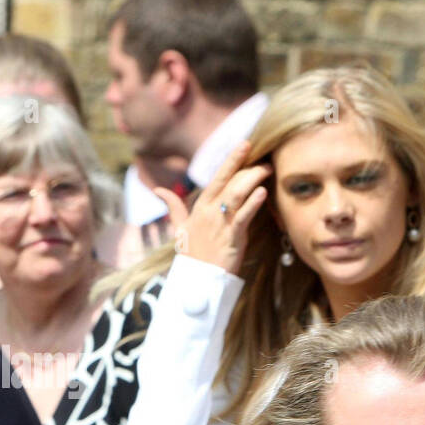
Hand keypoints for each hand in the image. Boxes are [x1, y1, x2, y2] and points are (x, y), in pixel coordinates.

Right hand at [154, 140, 271, 274]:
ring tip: (268, 169)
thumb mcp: (180, 227)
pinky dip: (253, 203)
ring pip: (237, 194)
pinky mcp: (231, 237)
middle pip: (230, 181)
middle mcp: (210, 211)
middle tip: (265, 158)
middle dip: (247, 166)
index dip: (232, 159)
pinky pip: (243, 217)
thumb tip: (157, 191)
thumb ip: (173, 206)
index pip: (218, 177)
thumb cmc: (192, 252)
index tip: (245, 144)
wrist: (197, 279)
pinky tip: (263, 192)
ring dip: (253, 179)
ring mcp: (220, 223)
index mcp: (200, 206)